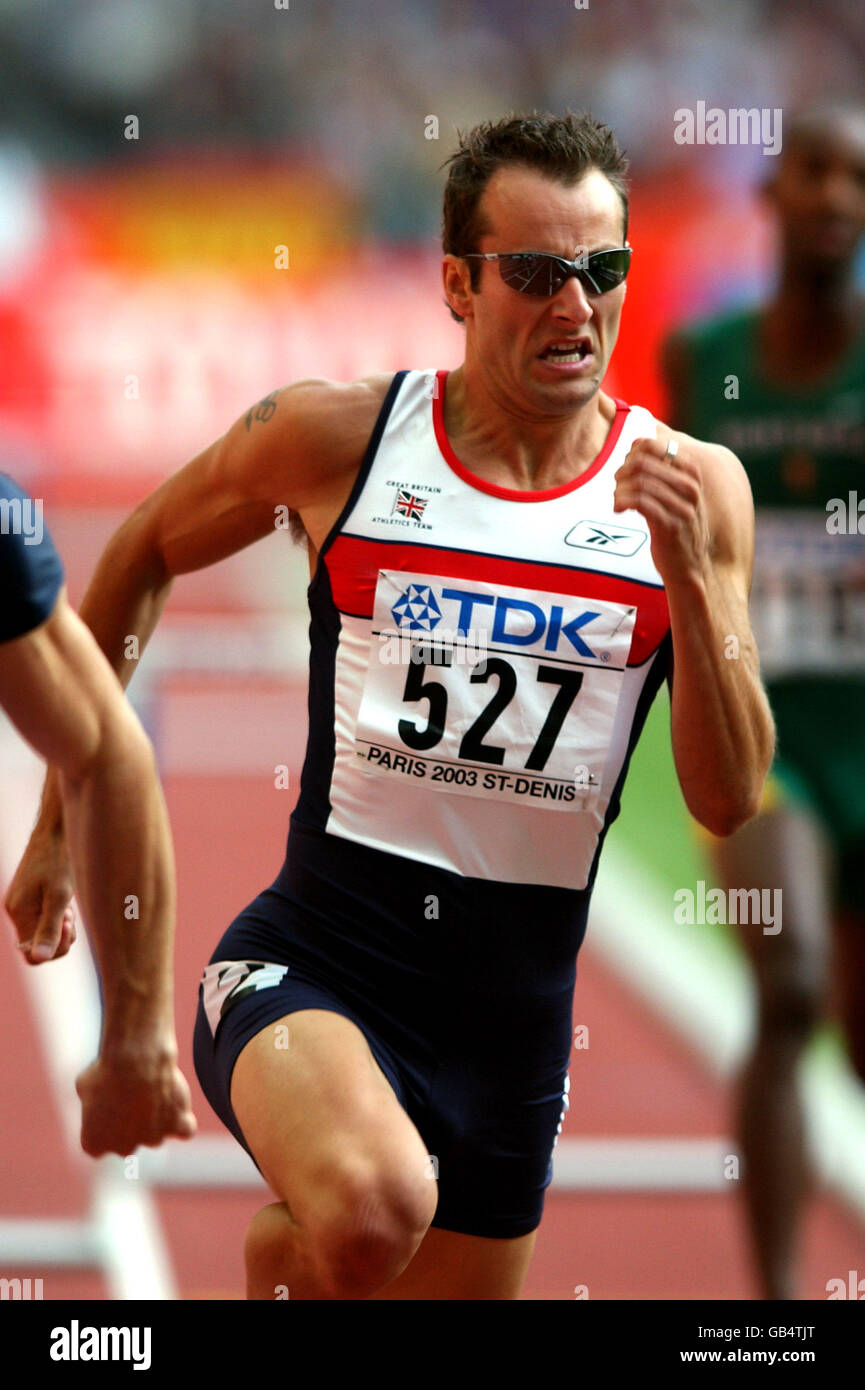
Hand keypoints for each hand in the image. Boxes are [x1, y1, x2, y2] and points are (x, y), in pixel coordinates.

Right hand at [5, 821, 76, 963]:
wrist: (56, 831)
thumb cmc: (59, 860)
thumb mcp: (60, 896)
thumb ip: (49, 929)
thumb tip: (40, 958)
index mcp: (19, 913)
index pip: (32, 956)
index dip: (54, 950)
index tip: (67, 925)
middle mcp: (16, 911)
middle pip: (39, 946)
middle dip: (61, 936)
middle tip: (71, 913)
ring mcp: (22, 904)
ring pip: (44, 932)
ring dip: (62, 925)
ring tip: (69, 904)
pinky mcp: (31, 898)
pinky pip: (44, 919)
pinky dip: (58, 915)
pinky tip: (66, 899)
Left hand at [76, 1046, 197, 1157]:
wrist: (136, 1061)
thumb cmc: (106, 1070)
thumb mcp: (85, 1085)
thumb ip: (92, 1102)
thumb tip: (99, 1099)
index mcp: (93, 1143)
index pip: (97, 1143)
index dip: (102, 1124)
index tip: (106, 1105)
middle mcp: (123, 1148)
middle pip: (127, 1144)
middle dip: (129, 1126)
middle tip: (130, 1098)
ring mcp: (152, 1139)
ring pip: (155, 1136)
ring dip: (154, 1120)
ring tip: (152, 1091)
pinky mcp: (177, 1127)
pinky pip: (184, 1130)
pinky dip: (182, 1120)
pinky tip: (176, 1104)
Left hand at [613, 433, 710, 586]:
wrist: (689, 568)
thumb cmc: (676, 527)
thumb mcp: (674, 493)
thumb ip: (660, 468)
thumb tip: (637, 441)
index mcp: (691, 472)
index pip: (654, 445)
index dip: (632, 454)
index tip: (626, 470)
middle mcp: (690, 486)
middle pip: (642, 461)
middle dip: (622, 471)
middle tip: (617, 485)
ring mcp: (682, 505)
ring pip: (639, 481)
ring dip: (620, 489)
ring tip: (617, 499)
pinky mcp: (670, 525)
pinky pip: (640, 501)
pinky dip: (622, 501)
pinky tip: (618, 508)